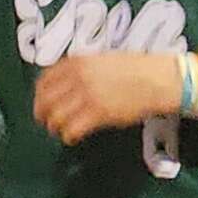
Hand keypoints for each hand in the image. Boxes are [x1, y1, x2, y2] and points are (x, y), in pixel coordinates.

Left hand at [33, 52, 180, 144]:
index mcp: (78, 62)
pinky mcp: (98, 113)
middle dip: (42, 114)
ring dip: (55, 127)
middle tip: (46, 121)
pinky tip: (72, 138)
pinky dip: (68, 136)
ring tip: (60, 131)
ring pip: (56, 117)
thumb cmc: (137, 69)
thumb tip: (65, 84)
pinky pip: (72, 129)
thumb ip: (81, 69)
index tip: (41, 102)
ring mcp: (87, 95)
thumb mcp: (102, 60)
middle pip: (46, 100)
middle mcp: (78, 77)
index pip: (44, 80)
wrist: (159, 79)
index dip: (39, 95)